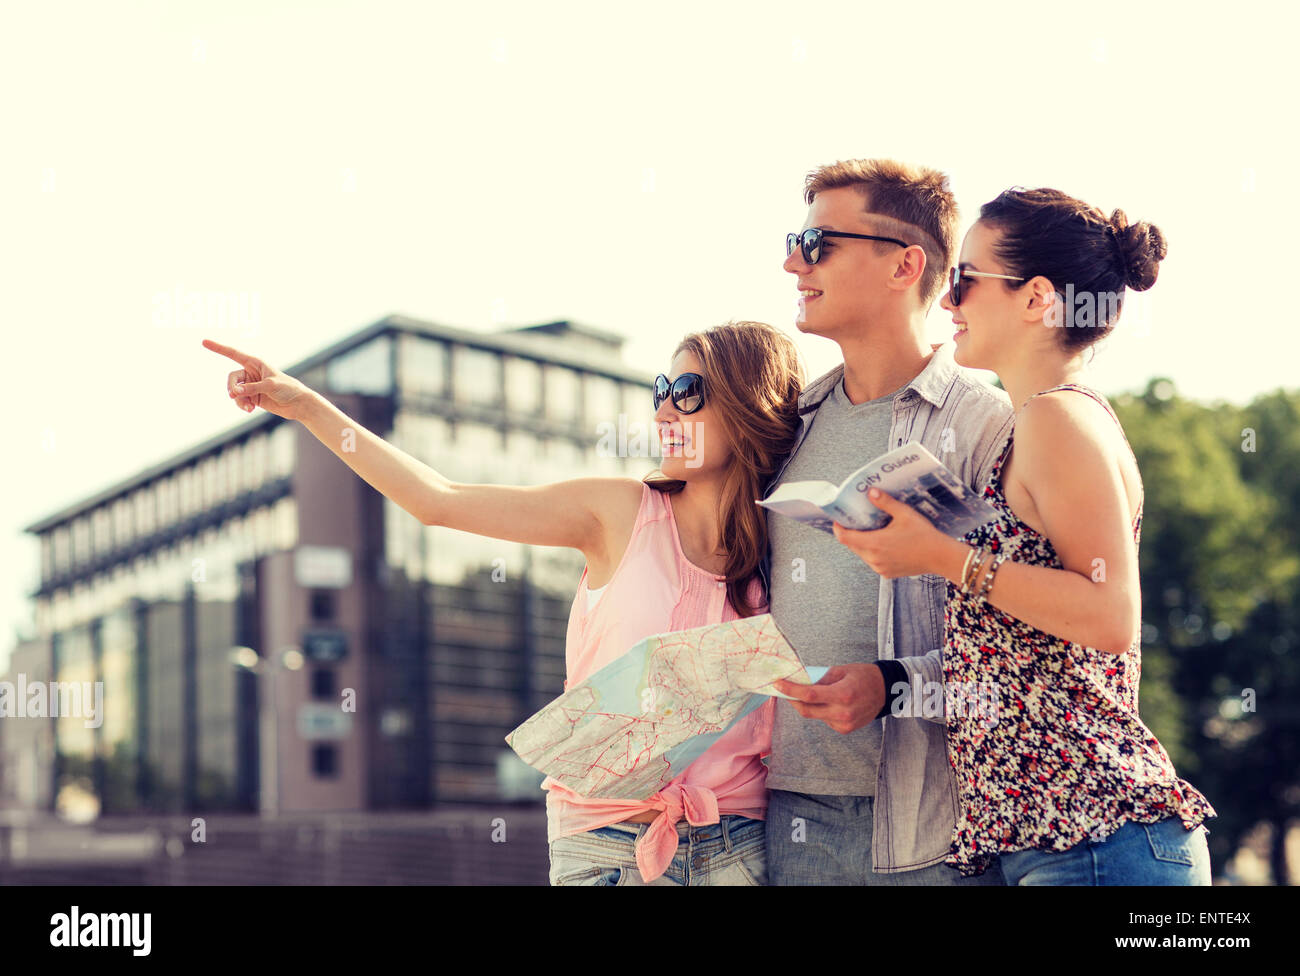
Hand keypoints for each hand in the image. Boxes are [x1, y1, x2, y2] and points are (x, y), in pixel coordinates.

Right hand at [203, 338, 316, 421]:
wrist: (298, 404)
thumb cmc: (288, 389)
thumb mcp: (270, 386)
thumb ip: (252, 388)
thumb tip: (234, 392)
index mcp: (256, 363)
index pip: (233, 353)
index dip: (218, 348)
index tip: (204, 342)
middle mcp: (251, 372)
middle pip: (232, 378)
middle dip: (232, 387)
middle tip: (235, 396)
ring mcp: (251, 385)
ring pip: (235, 391)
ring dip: (239, 400)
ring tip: (248, 408)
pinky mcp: (252, 397)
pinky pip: (240, 400)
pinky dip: (242, 404)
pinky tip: (250, 410)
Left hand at [772, 663, 884, 734]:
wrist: (886, 692)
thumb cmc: (864, 676)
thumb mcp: (842, 670)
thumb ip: (820, 677)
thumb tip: (799, 681)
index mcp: (843, 694)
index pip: (809, 695)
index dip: (790, 690)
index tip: (777, 684)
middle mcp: (843, 713)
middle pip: (807, 710)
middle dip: (792, 700)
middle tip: (784, 689)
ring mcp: (844, 724)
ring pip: (814, 716)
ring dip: (807, 705)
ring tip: (812, 693)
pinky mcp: (845, 730)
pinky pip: (824, 720)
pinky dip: (820, 710)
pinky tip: (828, 702)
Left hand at [832, 488, 949, 578]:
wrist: (940, 557)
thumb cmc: (923, 535)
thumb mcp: (904, 514)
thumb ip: (885, 503)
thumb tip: (871, 492)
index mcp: (874, 544)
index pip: (844, 538)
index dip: (838, 528)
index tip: (839, 519)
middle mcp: (873, 559)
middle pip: (852, 545)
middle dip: (852, 533)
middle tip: (856, 521)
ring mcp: (879, 568)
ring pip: (862, 554)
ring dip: (863, 543)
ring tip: (873, 530)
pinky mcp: (886, 574)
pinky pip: (873, 561)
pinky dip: (873, 552)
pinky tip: (884, 543)